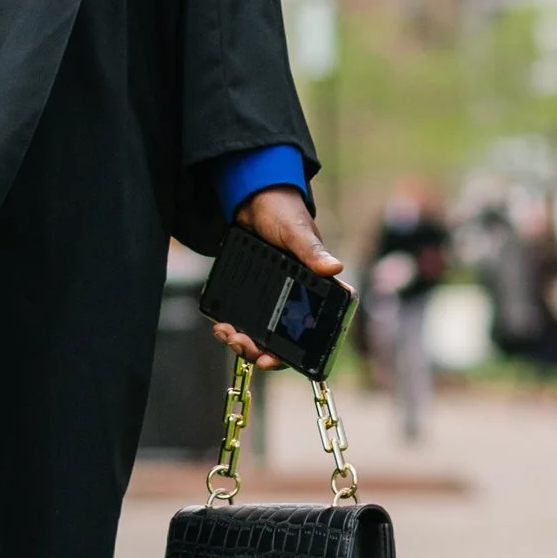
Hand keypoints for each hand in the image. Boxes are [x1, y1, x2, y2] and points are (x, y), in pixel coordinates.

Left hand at [211, 181, 345, 368]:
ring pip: (260, 334)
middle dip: (258, 350)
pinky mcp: (252, 293)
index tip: (268, 360)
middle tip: (239, 343)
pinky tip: (220, 325)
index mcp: (315, 292)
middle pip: (279, 340)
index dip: (290, 354)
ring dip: (243, 341)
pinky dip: (233, 326)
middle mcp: (296, 301)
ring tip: (226, 334)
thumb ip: (312, 251)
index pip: (308, 333)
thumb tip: (335, 268)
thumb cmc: (283, 212)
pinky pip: (244, 318)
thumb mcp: (296, 232)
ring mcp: (272, 299)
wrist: (252, 198)